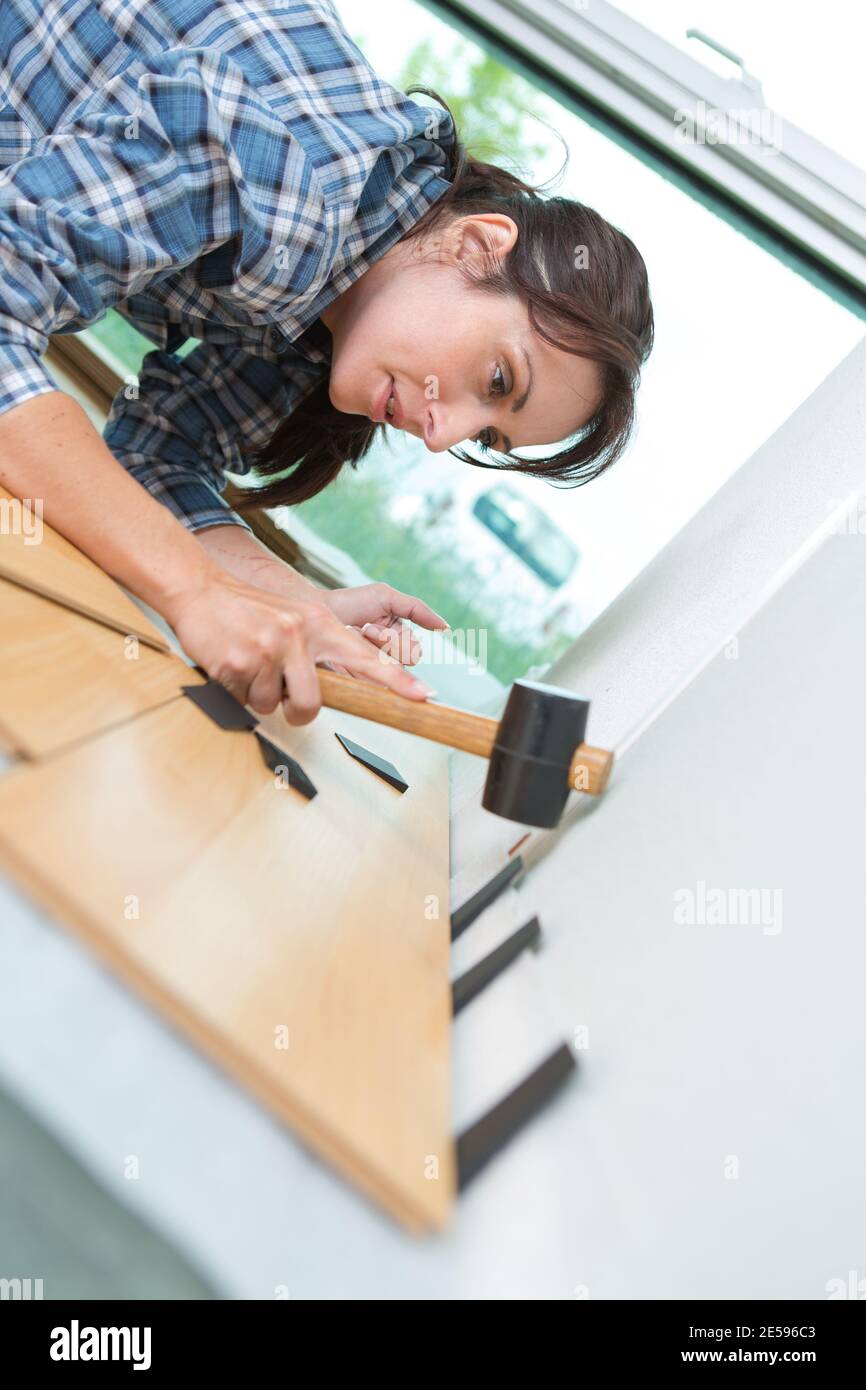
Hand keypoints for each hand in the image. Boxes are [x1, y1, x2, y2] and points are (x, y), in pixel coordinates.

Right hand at [167, 569, 436, 725]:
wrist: (201, 590)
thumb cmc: (252, 612)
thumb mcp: (296, 620)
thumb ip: (319, 651)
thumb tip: (332, 695)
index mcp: (320, 625)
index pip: (366, 658)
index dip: (396, 680)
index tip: (424, 696)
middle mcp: (298, 635)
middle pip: (311, 705)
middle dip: (296, 712)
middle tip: (283, 695)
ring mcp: (267, 650)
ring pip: (272, 706)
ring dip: (258, 695)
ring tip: (249, 664)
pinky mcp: (237, 663)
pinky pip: (243, 700)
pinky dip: (235, 690)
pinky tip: (231, 662)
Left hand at [320, 582, 447, 670]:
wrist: (312, 610)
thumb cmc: (348, 603)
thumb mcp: (386, 597)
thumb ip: (417, 609)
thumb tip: (445, 627)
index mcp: (398, 638)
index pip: (412, 650)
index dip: (392, 638)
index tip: (371, 625)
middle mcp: (387, 657)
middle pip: (401, 664)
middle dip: (380, 644)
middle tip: (360, 630)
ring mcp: (372, 670)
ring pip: (386, 675)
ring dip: (365, 654)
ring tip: (347, 639)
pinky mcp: (355, 680)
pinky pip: (369, 684)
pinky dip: (352, 668)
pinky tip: (340, 655)